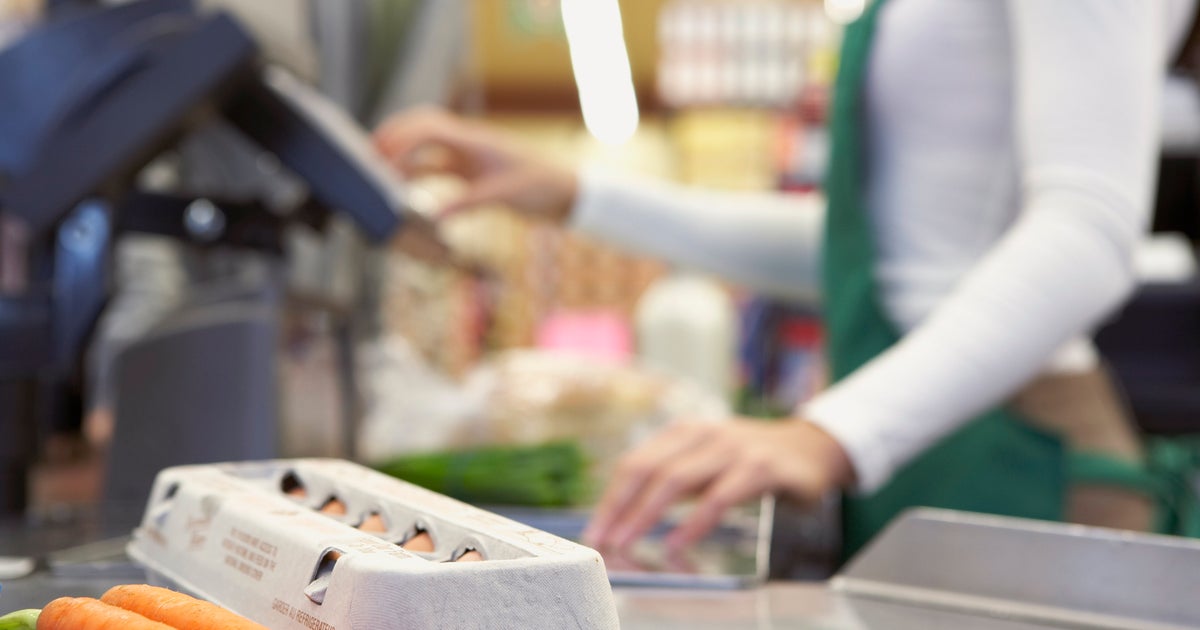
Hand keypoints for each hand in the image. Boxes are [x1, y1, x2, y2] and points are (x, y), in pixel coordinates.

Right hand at [373, 108, 578, 222]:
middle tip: (366, 159)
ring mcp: (468, 159)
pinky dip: (419, 179)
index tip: (379, 159)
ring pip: (426, 153)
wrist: (566, 192)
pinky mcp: (472, 175)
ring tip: (378, 178)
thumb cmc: (540, 186)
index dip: (399, 140)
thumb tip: (431, 218)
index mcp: (473, 141)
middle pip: (420, 130)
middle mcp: (467, 145)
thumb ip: (467, 203)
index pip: (427, 129)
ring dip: (402, 161)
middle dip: (392, 140)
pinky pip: (437, 172)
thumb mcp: (504, 195)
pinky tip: (405, 194)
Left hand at [582, 419, 854, 552]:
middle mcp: (703, 434)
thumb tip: (627, 515)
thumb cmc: (750, 460)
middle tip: (603, 541)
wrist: (812, 447)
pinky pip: (718, 497)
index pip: (635, 463)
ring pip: (676, 479)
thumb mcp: (706, 461)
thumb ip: (673, 480)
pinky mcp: (759, 467)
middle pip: (648, 469)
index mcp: (683, 432)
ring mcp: (732, 448)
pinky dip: (693, 523)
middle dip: (620, 508)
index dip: (612, 498)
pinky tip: (677, 543)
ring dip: (645, 514)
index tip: (595, 530)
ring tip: (626, 543)